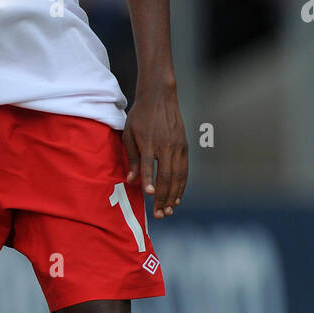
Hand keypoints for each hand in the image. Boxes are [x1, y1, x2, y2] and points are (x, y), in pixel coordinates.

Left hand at [123, 84, 187, 218]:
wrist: (160, 97)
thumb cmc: (140, 116)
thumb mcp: (129, 134)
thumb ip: (131, 158)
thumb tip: (131, 181)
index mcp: (149, 141)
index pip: (149, 164)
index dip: (149, 180)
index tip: (150, 195)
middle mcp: (166, 145)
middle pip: (166, 175)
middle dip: (163, 197)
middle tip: (159, 214)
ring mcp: (178, 146)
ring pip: (178, 176)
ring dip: (174, 195)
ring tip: (169, 211)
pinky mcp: (184, 147)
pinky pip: (184, 170)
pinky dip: (181, 186)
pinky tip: (177, 197)